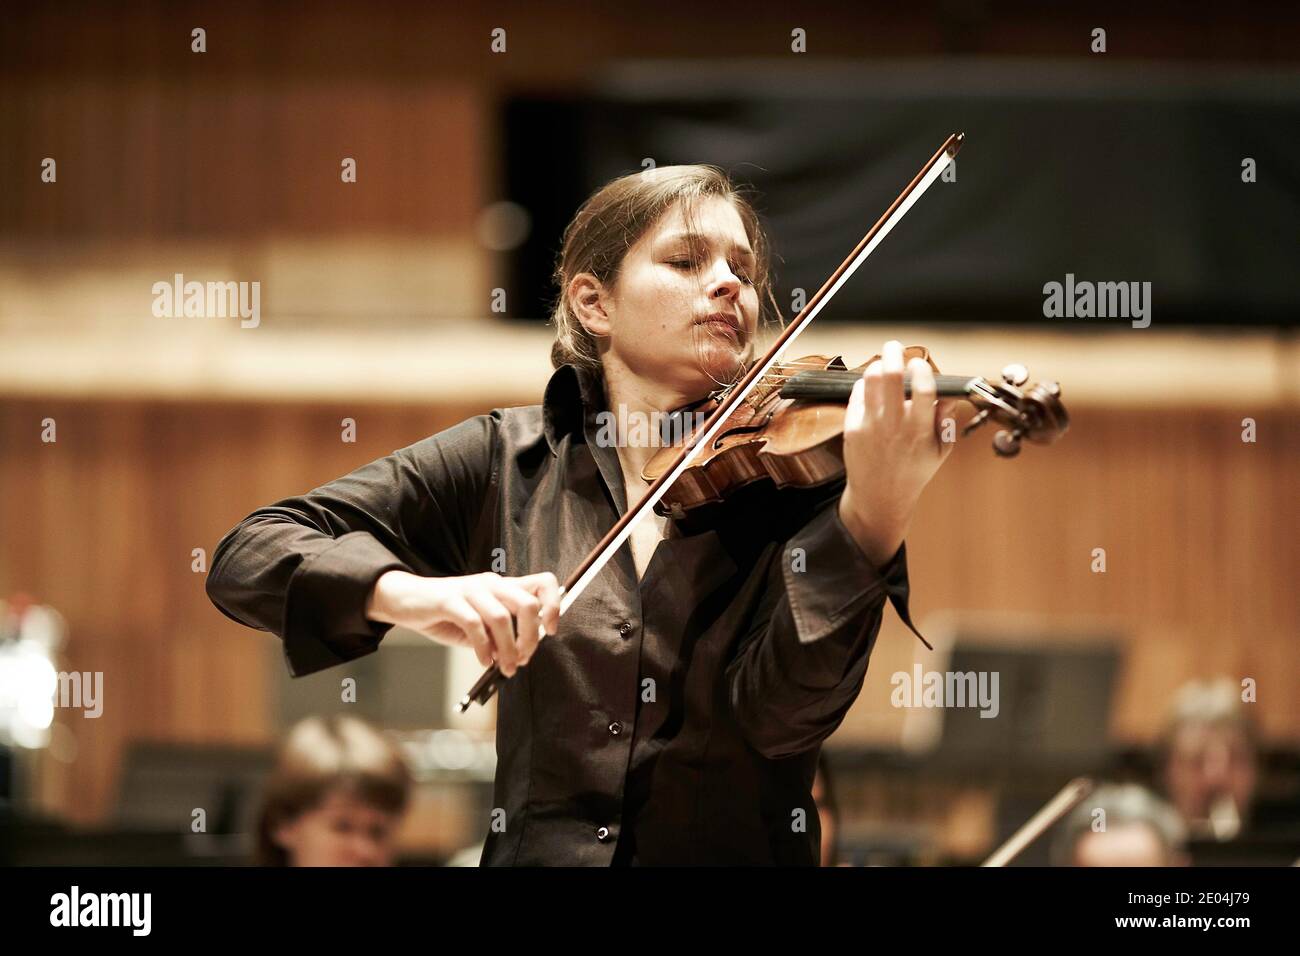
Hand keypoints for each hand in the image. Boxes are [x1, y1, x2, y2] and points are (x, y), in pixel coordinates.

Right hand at [365, 570, 560, 676]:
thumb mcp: (482, 623)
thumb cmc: (447, 613)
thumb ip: (501, 634)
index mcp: (504, 586)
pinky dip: (483, 648)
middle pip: (527, 604)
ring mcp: (471, 590)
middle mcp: (492, 583)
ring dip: (507, 649)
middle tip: (522, 659)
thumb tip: (521, 656)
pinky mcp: (449, 600)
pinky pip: (474, 625)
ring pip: (502, 618)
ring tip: (505, 668)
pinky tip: (484, 661)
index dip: (554, 605)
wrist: (407, 600)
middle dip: (531, 638)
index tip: (550, 631)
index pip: (543, 582)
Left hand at [837, 340, 956, 566]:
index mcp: (921, 430)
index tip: (920, 362)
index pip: (924, 389)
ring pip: (870, 380)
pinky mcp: (852, 428)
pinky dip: (864, 385)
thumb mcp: (941, 450)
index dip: (922, 368)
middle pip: (891, 375)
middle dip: (893, 353)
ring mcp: (870, 426)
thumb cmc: (914, 471)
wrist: (879, 497)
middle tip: (895, 347)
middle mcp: (894, 425)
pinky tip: (871, 387)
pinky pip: (857, 394)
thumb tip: (949, 393)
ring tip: (882, 364)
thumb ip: (947, 419)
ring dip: (877, 365)